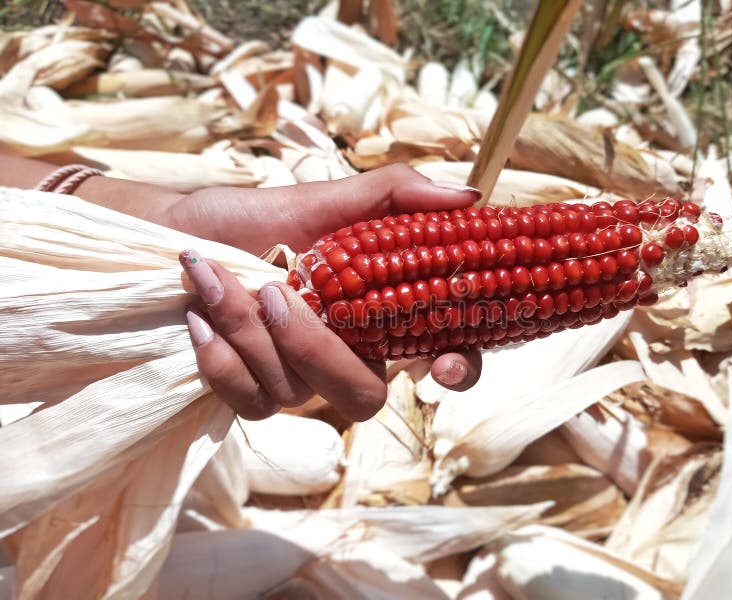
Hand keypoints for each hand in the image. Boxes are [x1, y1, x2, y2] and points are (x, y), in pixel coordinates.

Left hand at [178, 165, 483, 420]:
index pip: (443, 355)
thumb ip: (392, 195)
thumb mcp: (322, 198)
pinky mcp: (250, 393)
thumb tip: (467, 194)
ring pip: (295, 392)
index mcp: (376, 311)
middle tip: (274, 293)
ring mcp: (297, 381)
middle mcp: (345, 354)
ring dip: (248, 330)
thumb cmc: (251, 220)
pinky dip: (221, 357)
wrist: (178, 237)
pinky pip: (250, 402)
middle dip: (316, 351)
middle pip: (363, 397)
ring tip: (215, 276)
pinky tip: (200, 316)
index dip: (458, 369)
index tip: (442, 364)